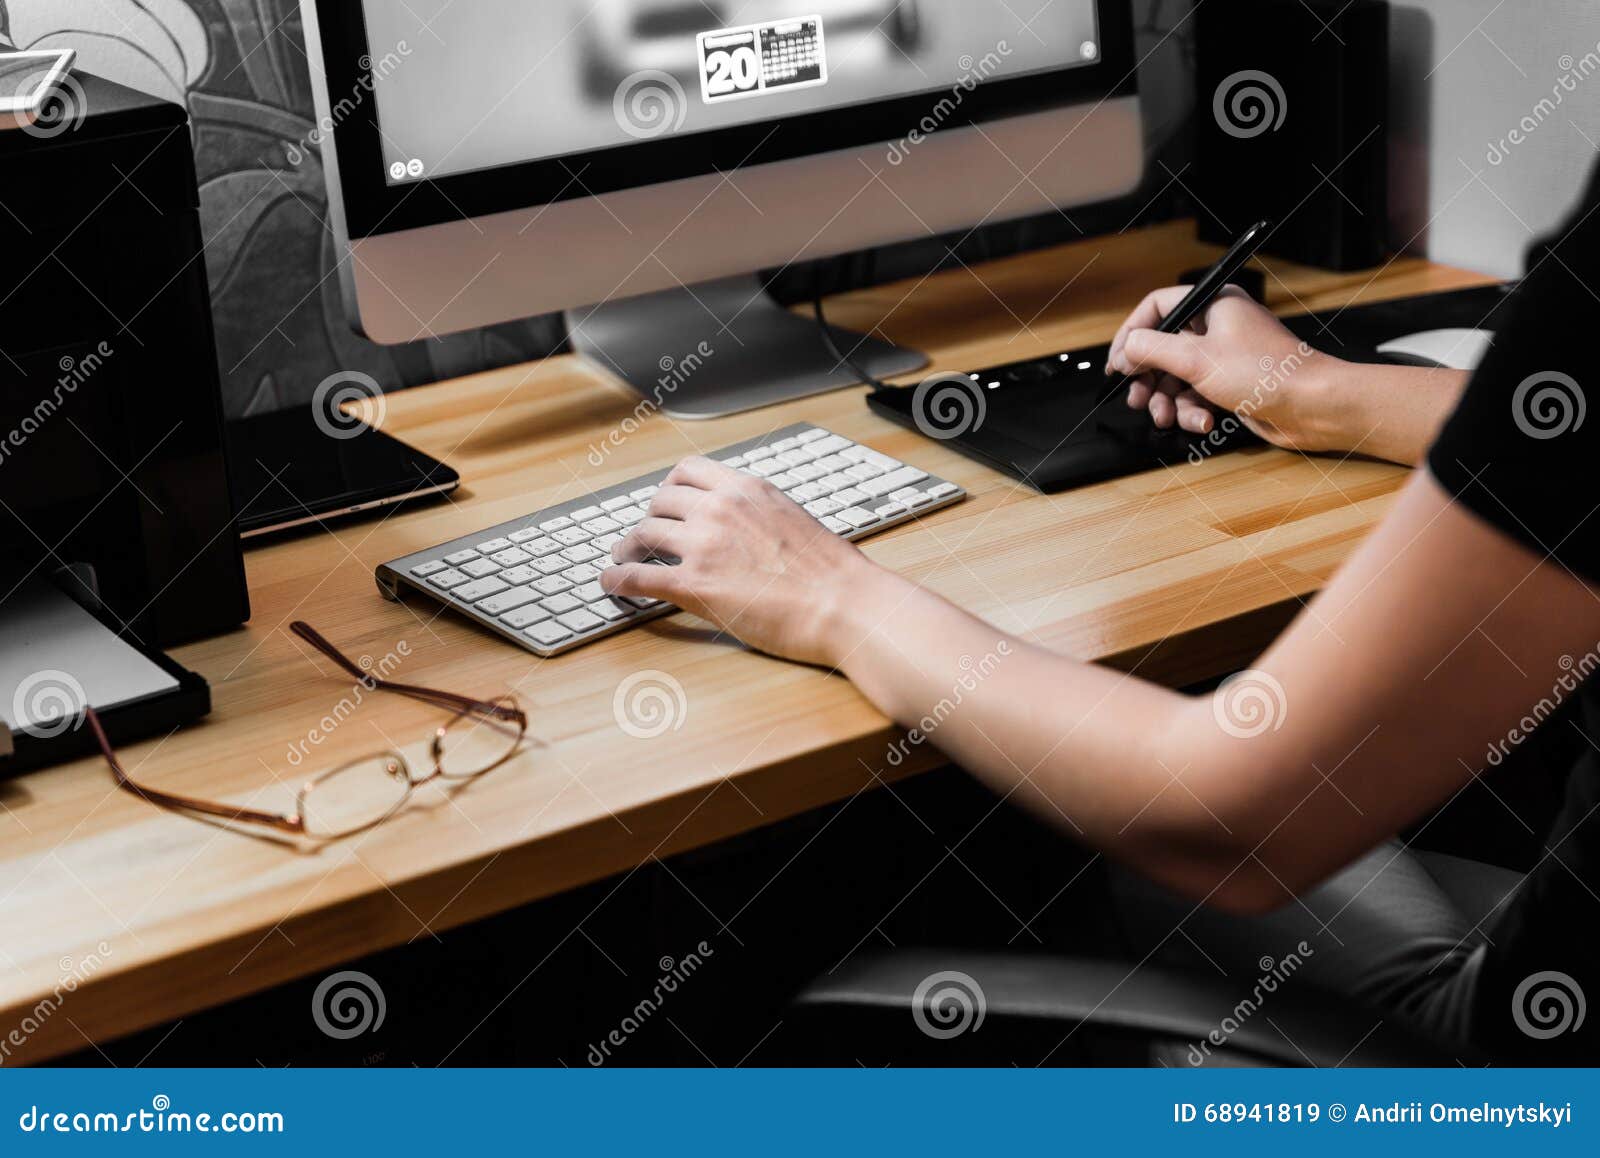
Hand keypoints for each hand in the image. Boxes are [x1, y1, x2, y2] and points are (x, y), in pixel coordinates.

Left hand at [600, 457, 899, 666]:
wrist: (845, 604)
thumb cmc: (833, 573)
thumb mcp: (795, 519)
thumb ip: (761, 514)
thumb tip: (747, 527)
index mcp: (747, 488)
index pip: (689, 471)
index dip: (670, 489)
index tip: (666, 504)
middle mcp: (719, 508)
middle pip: (660, 501)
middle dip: (649, 518)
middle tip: (645, 536)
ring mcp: (703, 545)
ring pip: (643, 533)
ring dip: (627, 547)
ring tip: (623, 559)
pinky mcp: (694, 584)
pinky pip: (637, 576)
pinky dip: (617, 579)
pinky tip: (612, 584)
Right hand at [1105, 285, 1337, 451]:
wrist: (1313, 407)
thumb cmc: (1266, 375)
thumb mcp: (1196, 360)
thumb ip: (1151, 350)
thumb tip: (1125, 348)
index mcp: (1213, 303)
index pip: (1157, 307)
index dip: (1132, 335)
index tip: (1118, 363)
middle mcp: (1218, 325)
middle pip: (1162, 348)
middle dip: (1148, 378)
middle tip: (1137, 398)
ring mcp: (1224, 356)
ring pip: (1176, 377)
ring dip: (1167, 401)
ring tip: (1167, 417)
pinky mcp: (1230, 384)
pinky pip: (1195, 395)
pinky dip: (1192, 412)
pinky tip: (1203, 422)